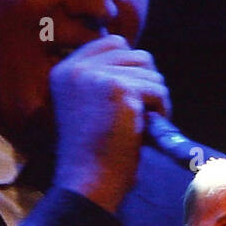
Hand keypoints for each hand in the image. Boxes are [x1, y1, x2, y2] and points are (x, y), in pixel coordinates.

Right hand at [50, 36, 170, 214]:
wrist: (88, 184)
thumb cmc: (93, 154)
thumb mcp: (88, 107)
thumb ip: (103, 78)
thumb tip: (139, 58)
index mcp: (65, 71)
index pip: (111, 42)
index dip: (129, 67)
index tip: (129, 98)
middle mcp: (77, 68)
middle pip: (133, 52)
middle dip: (144, 81)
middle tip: (140, 112)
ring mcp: (97, 76)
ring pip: (148, 68)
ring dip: (154, 96)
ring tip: (142, 124)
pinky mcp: (119, 89)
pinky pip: (156, 89)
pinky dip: (160, 110)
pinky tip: (145, 131)